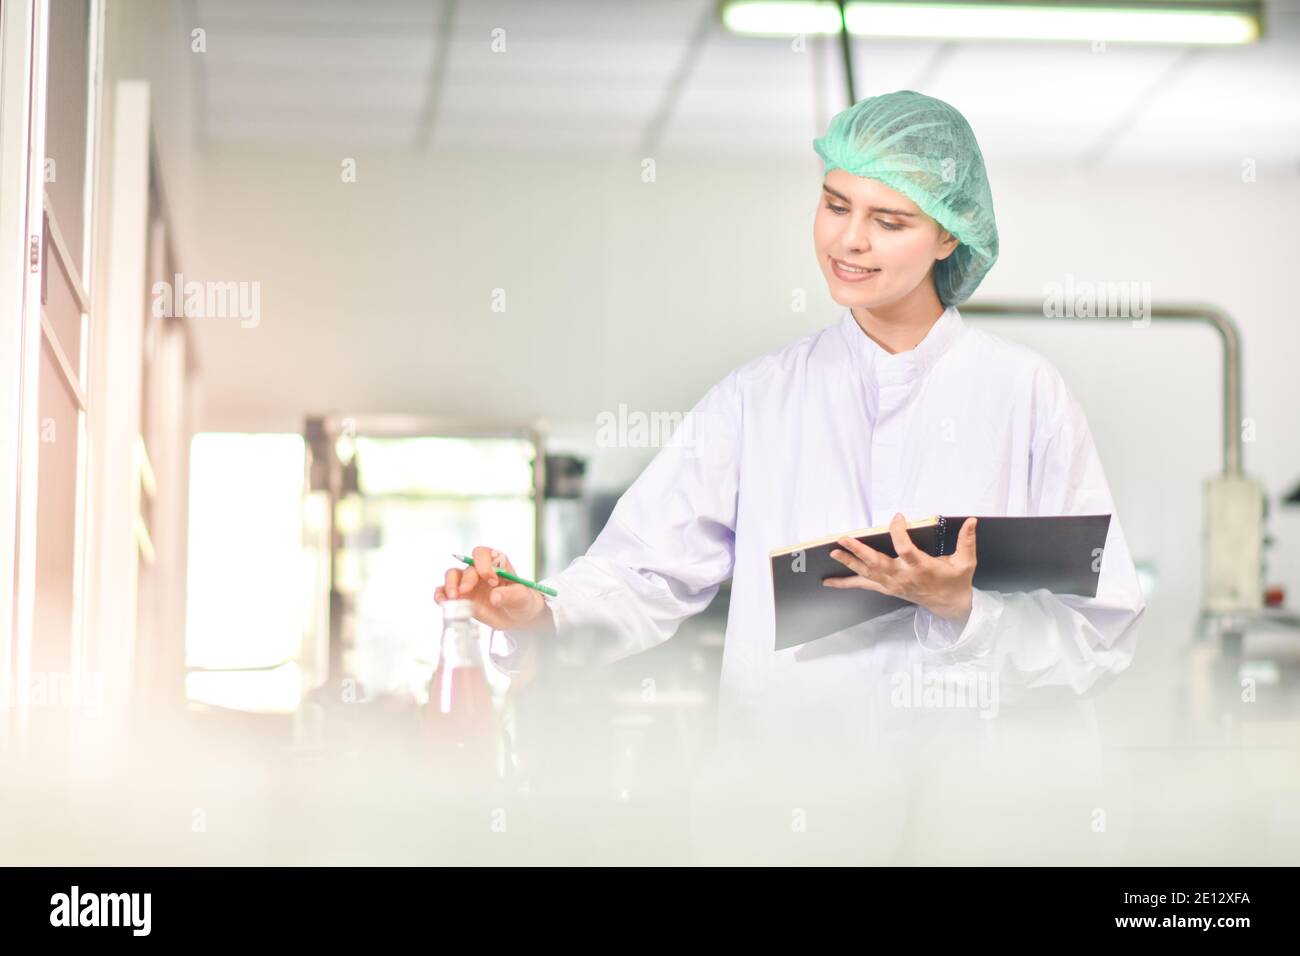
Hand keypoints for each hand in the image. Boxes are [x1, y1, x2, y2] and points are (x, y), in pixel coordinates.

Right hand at [436, 546, 552, 634]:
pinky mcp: (461, 596)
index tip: (492, 581)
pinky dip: (441, 595)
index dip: (484, 565)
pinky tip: (443, 603)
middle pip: (467, 567)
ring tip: (454, 598)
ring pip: (452, 576)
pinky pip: (445, 592)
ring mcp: (468, 583)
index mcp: (496, 563)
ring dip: (450, 585)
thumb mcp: (522, 598)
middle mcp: (479, 570)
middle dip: (466, 579)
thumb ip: (511, 596)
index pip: (484, 554)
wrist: (517, 616)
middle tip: (466, 591)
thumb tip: (495, 597)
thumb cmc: (522, 601)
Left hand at [823, 513, 977, 625]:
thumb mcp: (966, 562)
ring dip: (849, 562)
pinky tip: (829, 582)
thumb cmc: (956, 581)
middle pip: (878, 563)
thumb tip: (973, 520)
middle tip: (844, 539)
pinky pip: (864, 585)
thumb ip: (967, 541)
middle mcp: (903, 577)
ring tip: (834, 552)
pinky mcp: (887, 588)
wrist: (949, 606)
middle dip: (859, 551)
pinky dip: (846, 583)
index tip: (897, 517)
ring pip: (868, 573)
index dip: (899, 532)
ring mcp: (893, 584)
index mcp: (921, 568)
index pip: (905, 549)